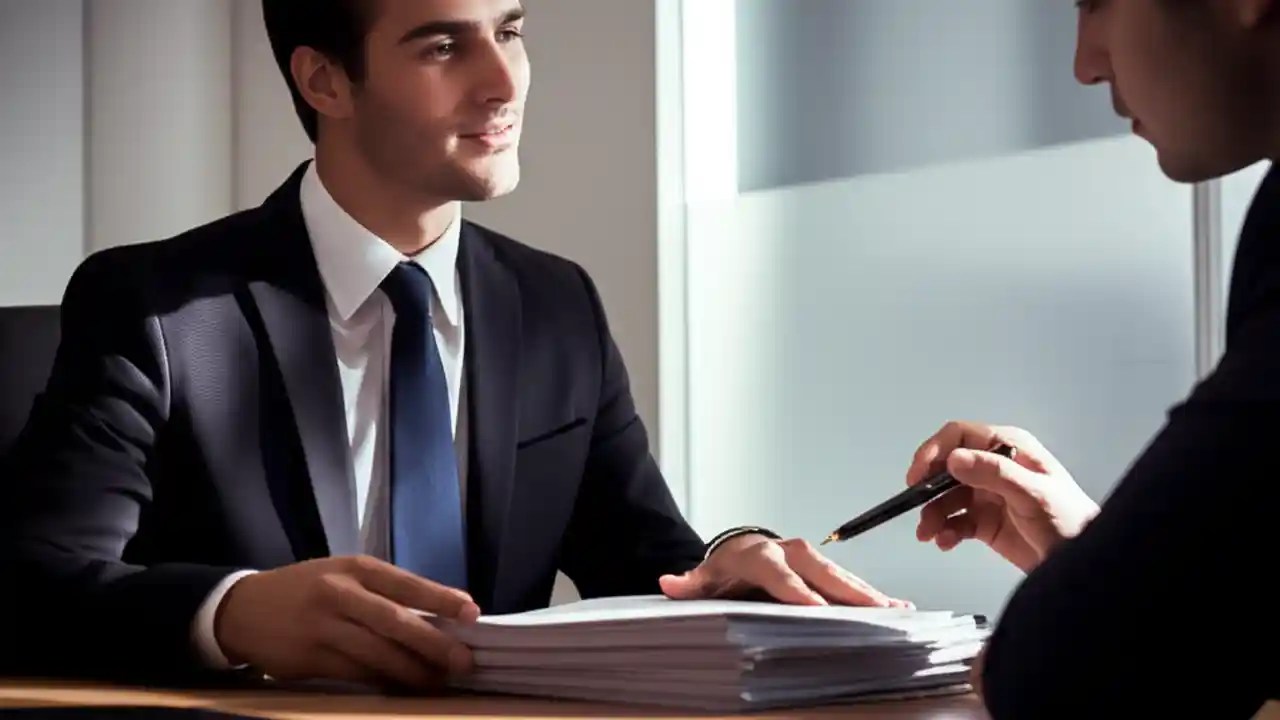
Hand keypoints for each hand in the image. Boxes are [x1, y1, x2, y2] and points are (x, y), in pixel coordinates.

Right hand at [215, 556, 480, 689]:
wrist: (243, 608)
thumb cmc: (308, 589)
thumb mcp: (344, 575)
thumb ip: (384, 593)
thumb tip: (439, 617)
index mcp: (355, 568)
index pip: (406, 584)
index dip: (441, 599)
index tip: (472, 614)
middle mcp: (340, 593)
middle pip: (395, 621)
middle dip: (434, 643)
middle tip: (464, 661)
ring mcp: (323, 627)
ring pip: (377, 653)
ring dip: (412, 671)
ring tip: (438, 681)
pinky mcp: (309, 657)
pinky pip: (355, 673)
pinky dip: (383, 681)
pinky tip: (402, 687)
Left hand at [658, 534, 911, 607]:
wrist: (741, 552)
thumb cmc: (727, 570)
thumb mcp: (707, 578)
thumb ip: (691, 584)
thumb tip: (669, 583)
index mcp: (760, 556)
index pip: (779, 574)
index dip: (795, 591)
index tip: (814, 609)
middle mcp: (790, 552)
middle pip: (821, 573)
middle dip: (847, 592)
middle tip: (874, 611)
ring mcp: (811, 559)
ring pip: (842, 577)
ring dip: (868, 595)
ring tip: (897, 611)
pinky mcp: (825, 570)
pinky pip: (850, 583)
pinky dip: (872, 596)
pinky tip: (896, 609)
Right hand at [907, 421, 1099, 571]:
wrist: (1083, 563)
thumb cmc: (1072, 522)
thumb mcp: (1033, 493)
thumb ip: (994, 473)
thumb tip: (955, 459)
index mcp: (1009, 449)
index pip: (960, 436)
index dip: (935, 450)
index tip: (920, 471)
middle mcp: (995, 468)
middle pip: (947, 468)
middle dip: (928, 487)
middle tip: (915, 502)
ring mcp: (988, 495)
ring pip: (946, 498)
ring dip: (933, 514)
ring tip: (929, 532)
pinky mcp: (985, 522)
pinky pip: (955, 522)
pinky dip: (945, 531)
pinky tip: (945, 540)